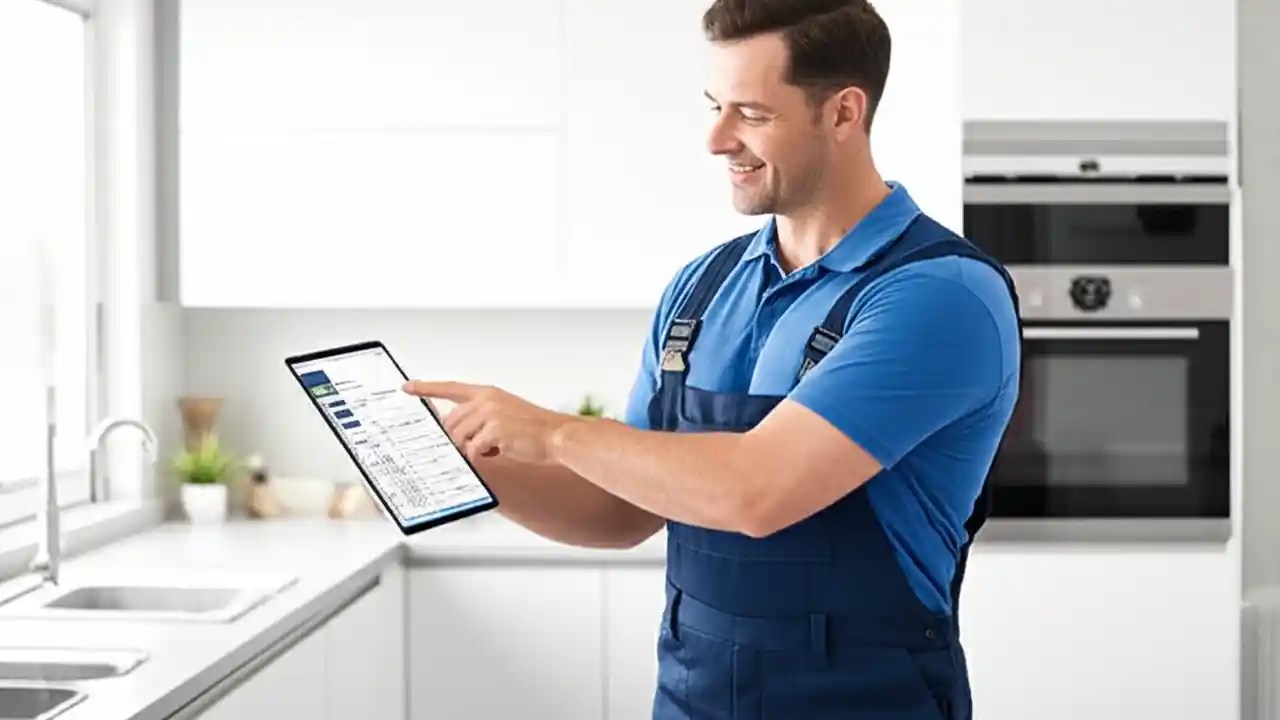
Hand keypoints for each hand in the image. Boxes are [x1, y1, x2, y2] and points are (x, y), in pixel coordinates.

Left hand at [402, 381, 582, 464]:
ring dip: (472, 449)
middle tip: (473, 449)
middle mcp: (486, 400)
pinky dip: (483, 456)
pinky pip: (474, 450)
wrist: (558, 436)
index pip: (450, 388)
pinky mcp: (494, 430)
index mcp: (488, 393)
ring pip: (460, 438)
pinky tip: (500, 453)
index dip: (427, 388)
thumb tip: (457, 436)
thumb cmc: (534, 430)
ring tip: (496, 449)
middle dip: (456, 439)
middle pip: (451, 422)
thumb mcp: (506, 415)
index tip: (407, 387)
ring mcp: (490, 414)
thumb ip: (481, 419)